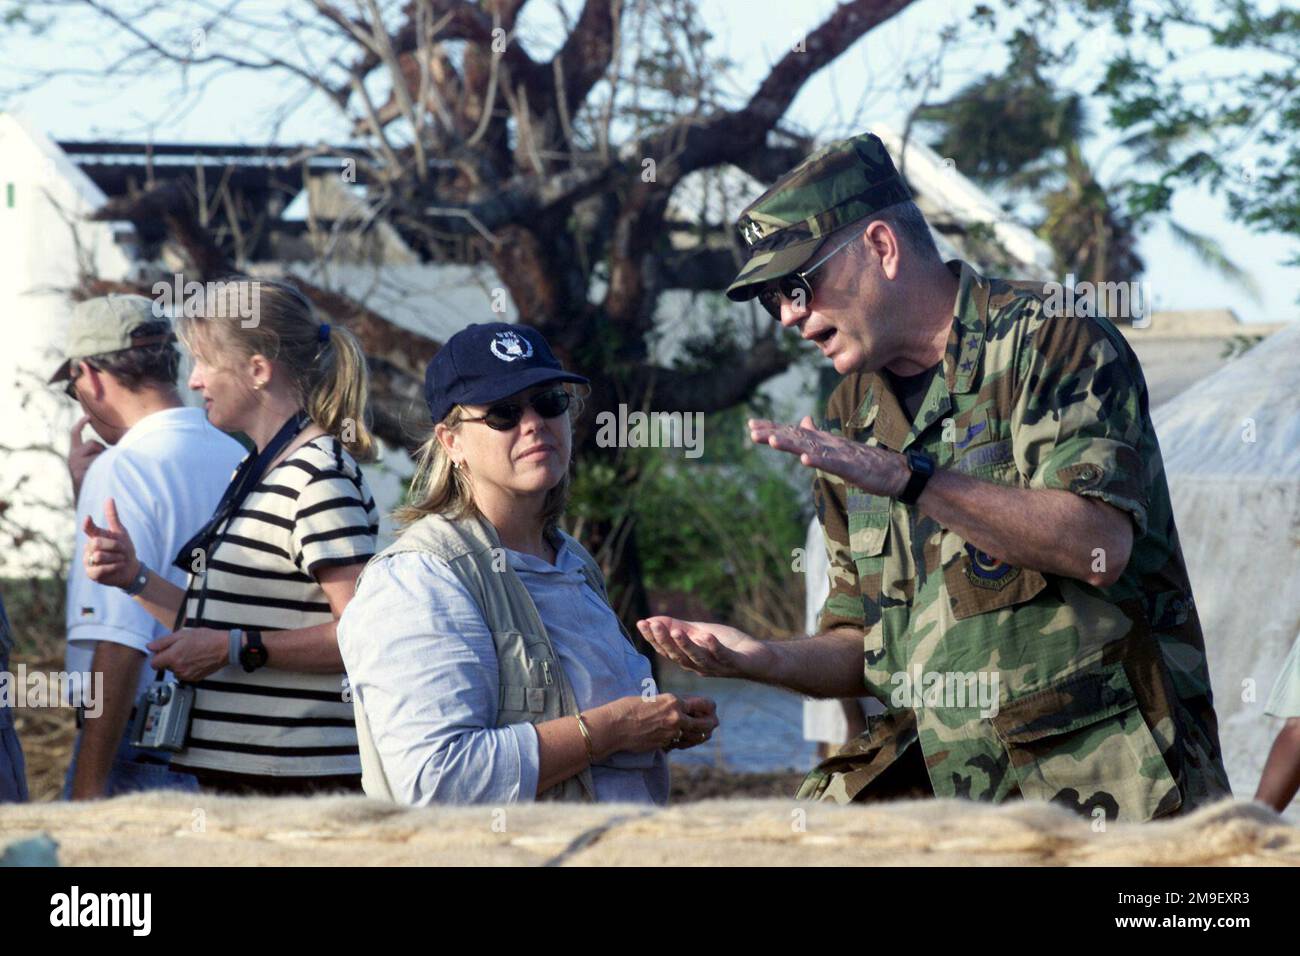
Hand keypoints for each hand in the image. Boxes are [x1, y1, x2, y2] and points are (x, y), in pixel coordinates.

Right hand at [69, 415, 105, 499]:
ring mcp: (75, 465)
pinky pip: (97, 463)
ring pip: (97, 453)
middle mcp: (72, 457)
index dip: (80, 424)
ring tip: (101, 475)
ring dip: (104, 461)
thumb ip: (101, 453)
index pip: (75, 434)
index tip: (88, 416)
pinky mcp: (78, 473)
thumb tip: (123, 441)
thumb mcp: (97, 464)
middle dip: (103, 452)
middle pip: (94, 443)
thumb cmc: (98, 481)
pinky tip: (98, 477)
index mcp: (75, 454)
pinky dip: (102, 469)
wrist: (89, 502)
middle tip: (102, 469)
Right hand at [83, 497, 139, 588]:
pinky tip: (118, 566)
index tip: (88, 518)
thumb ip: (112, 517)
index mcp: (95, 536)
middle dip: (114, 546)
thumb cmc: (124, 549)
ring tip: (119, 559)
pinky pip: (101, 568)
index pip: (89, 528)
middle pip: (97, 543)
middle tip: (122, 550)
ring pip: (99, 556)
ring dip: (116, 558)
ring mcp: (88, 561)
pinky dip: (114, 567)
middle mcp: (88, 548)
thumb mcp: (120, 533)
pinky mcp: (91, 573)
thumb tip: (109, 498)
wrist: (130, 568)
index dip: (88, 524)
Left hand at [147, 628, 228, 681]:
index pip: (154, 664)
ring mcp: (186, 675)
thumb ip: (163, 642)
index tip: (165, 651)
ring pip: (175, 671)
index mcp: (173, 657)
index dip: (158, 656)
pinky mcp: (194, 679)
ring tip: (191, 654)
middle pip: (165, 667)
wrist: (224, 648)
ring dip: (179, 664)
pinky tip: (196, 660)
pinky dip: (187, 668)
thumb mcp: (182, 634)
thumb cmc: (206, 639)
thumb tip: (150, 647)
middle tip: (182, 648)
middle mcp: (178, 669)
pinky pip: (184, 675)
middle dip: (170, 659)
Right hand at [592, 693, 718, 754]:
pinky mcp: (665, 745)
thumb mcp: (652, 698)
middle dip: (712, 723)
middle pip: (707, 723)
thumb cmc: (627, 708)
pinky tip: (686, 739)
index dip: (710, 706)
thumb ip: (670, 704)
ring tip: (703, 732)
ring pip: (697, 737)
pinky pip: (682, 744)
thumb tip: (681, 707)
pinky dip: (686, 742)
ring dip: (701, 735)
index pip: (704, 704)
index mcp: (674, 701)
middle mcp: (677, 717)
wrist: (613, 727)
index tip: (710, 708)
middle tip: (714, 722)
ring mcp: (671, 733)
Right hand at [636, 616, 773, 680]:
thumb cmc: (728, 645)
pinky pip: (723, 656)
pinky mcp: (734, 664)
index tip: (642, 623)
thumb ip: (678, 627)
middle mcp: (700, 666)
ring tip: (676, 630)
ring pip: (697, 657)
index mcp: (689, 660)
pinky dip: (714, 647)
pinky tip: (706, 636)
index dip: (654, 638)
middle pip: (678, 655)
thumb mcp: (699, 632)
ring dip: (686, 644)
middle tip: (653, 625)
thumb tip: (651, 620)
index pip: (667, 650)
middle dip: (665, 640)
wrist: (759, 659)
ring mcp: (717, 667)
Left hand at [748, 415, 909, 496]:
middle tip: (751, 431)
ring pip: (812, 448)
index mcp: (823, 442)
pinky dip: (819, 461)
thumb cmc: (866, 461)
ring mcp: (840, 455)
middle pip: (798, 438)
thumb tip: (803, 421)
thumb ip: (819, 437)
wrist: (896, 471)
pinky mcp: (852, 467)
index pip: (794, 434)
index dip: (773, 429)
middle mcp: (829, 444)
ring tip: (772, 441)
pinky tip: (805, 459)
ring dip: (792, 444)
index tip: (751, 426)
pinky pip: (833, 464)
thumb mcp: (837, 449)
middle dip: (774, 434)